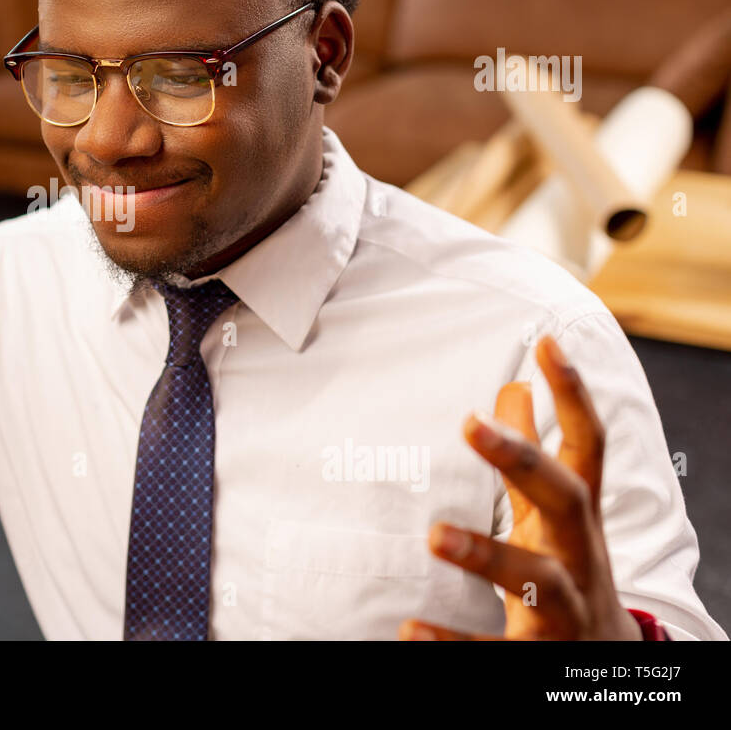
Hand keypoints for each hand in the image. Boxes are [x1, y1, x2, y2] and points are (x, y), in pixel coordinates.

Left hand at [400, 336, 642, 639]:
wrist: (605, 672)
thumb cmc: (568, 575)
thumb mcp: (552, 517)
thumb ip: (528, 459)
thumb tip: (512, 389)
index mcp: (576, 519)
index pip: (586, 448)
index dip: (573, 395)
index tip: (545, 342)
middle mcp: (578, 559)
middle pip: (567, 501)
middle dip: (524, 460)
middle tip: (469, 422)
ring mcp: (564, 611)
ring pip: (538, 583)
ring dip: (488, 556)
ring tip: (435, 535)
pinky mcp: (536, 658)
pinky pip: (495, 654)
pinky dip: (454, 642)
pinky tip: (409, 628)